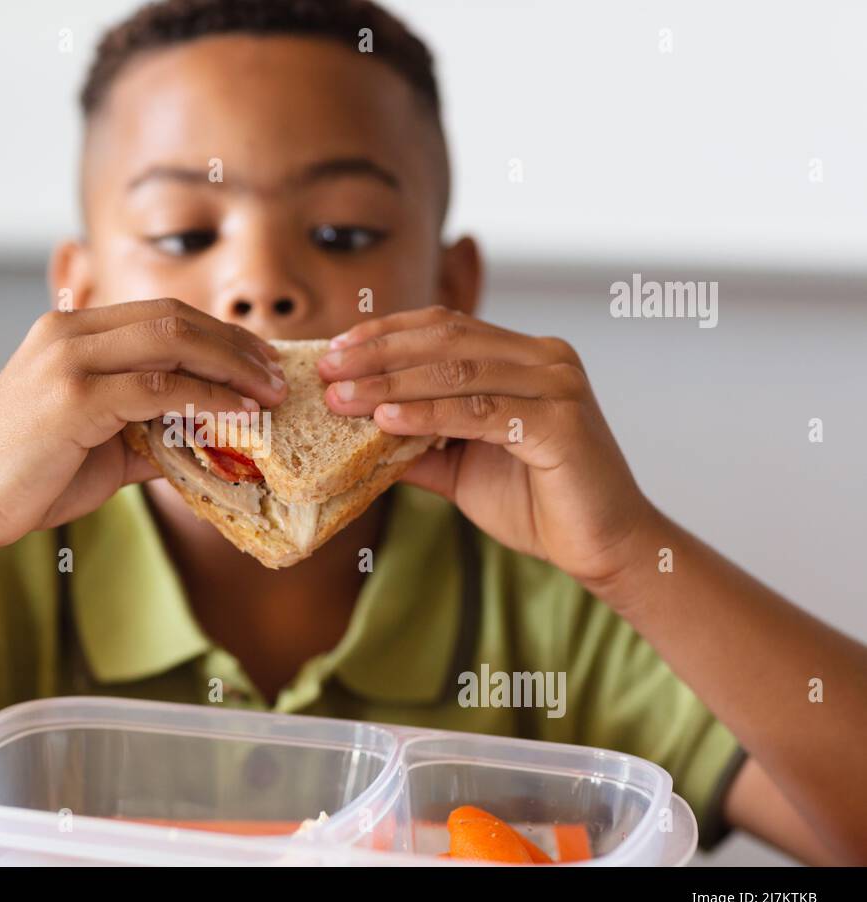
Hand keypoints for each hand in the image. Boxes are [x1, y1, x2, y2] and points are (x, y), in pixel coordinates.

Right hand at [0, 298, 285, 555]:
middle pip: (175, 317)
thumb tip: (214, 434)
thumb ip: (152, 427)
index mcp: (71, 330)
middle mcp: (68, 331)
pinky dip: (207, 398)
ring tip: (270, 395)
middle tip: (278, 376)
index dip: (220, 333)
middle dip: (237, 345)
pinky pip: (159, 388)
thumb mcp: (101, 441)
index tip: (261, 360)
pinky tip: (238, 415)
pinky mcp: (72, 397)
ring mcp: (68, 359)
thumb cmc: (29, 476)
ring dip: (232, 368)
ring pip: (173, 342)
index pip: (163, 314)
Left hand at [317, 306, 656, 588]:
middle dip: (377, 354)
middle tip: (327, 370)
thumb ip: (416, 441)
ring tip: (341, 398)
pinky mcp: (561, 422)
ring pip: (458, 371)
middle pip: (446, 340)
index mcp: (525, 355)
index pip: (445, 327)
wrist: (602, 547)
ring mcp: (558, 385)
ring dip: (390, 383)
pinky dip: (426, 414)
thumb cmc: (537, 503)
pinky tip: (385, 420)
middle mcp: (546, 357)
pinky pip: (479, 411)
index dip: (386, 334)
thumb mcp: (460, 464)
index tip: (335, 350)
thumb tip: (352, 429)